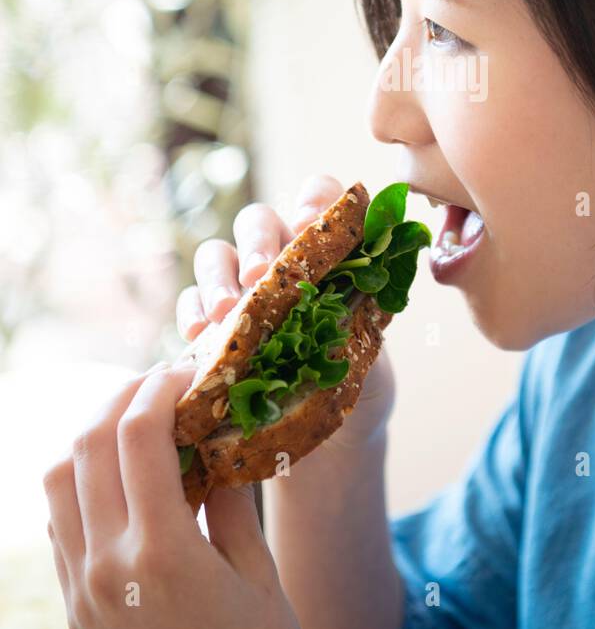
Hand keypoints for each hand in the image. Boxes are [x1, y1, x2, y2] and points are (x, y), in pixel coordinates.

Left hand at [44, 362, 304, 628]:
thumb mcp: (260, 576)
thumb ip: (231, 502)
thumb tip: (219, 440)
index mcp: (164, 555)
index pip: (139, 436)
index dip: (160, 386)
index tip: (186, 370)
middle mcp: (109, 567)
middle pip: (88, 444)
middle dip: (123, 395)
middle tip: (160, 381)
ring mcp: (83, 589)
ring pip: (57, 479)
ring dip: (91, 435)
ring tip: (134, 422)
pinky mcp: (75, 610)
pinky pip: (58, 524)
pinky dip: (80, 482)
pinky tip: (120, 478)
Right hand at [175, 172, 395, 451]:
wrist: (330, 431)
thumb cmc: (358, 376)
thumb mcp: (370, 344)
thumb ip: (362, 317)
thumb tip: (354, 303)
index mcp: (326, 249)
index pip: (319, 196)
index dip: (314, 198)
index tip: (309, 221)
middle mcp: (280, 256)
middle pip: (258, 220)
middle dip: (256, 242)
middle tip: (258, 275)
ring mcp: (241, 286)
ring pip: (217, 253)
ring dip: (217, 277)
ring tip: (223, 312)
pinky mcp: (211, 323)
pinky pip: (191, 300)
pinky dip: (191, 310)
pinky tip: (198, 334)